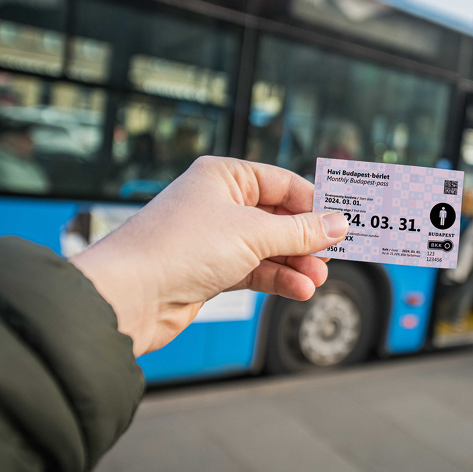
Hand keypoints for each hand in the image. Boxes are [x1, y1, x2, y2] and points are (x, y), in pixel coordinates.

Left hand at [70, 157, 348, 355]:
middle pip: (278, 217)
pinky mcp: (210, 269)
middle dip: (307, 239)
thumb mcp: (254, 234)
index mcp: (225, 176)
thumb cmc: (181, 248)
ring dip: (295, 263)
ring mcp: (214, 237)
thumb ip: (302, 231)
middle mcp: (218, 202)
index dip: (314, 204)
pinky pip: (255, 269)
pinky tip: (298, 290)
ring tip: (316, 280)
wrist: (130, 295)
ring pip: (269, 247)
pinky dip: (278, 279)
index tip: (342, 223)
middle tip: (332, 257)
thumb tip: (338, 224)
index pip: (283, 183)